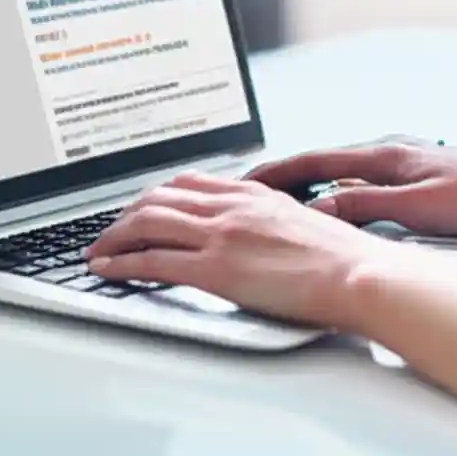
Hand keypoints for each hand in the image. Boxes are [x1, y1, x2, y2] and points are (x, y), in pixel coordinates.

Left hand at [86, 172, 420, 325]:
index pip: (190, 183)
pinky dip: (122, 264)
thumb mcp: (305, 221)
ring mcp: (222, 236)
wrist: (359, 273)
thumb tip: (264, 234)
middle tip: (111, 231)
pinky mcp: (217, 270)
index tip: (144, 208)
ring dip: (114, 236)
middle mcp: (232, 207)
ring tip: (98, 252)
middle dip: (126, 213)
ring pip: (148, 223)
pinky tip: (107, 270)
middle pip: (160, 197)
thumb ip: (274, 220)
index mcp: (254, 194)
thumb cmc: (344, 258)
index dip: (158, 195)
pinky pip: (154, 261)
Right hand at [245, 135, 456, 234]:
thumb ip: (364, 204)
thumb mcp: (416, 207)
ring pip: (346, 173)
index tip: (242, 181)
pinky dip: (343, 191)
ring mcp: (409, 164)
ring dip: (313, 184)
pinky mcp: (424, 179)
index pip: (314, 161)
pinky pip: (368, 182)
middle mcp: (393, 153)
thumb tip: (317, 207)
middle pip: (324, 163)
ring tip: (284, 200)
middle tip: (249, 190)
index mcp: (386, 156)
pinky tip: (342, 205)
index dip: (274, 172)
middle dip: (285, 177)